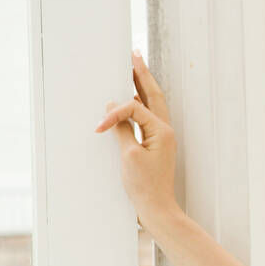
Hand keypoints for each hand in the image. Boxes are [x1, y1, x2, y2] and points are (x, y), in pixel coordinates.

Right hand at [94, 50, 176, 227]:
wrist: (158, 209)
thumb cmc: (145, 186)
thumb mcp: (129, 155)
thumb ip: (121, 128)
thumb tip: (114, 109)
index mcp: (162, 131)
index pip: (134, 108)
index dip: (114, 114)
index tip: (98, 127)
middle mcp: (166, 131)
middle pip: (153, 95)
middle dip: (142, 75)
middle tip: (134, 55)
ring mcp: (163, 138)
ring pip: (153, 105)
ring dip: (143, 87)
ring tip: (134, 68)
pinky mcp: (158, 146)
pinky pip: (149, 118)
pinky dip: (141, 105)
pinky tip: (134, 98)